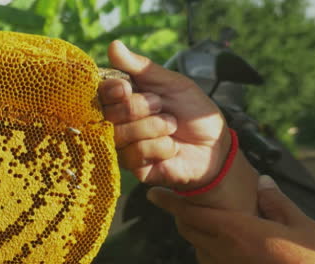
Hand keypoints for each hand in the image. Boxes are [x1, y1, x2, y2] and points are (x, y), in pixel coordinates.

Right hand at [99, 41, 232, 190]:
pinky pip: (134, 154)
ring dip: (153, 127)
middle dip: (138, 108)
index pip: (100, 92)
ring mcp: (123, 145)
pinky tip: (170, 147)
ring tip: (171, 126)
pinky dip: (160, 147)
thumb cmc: (192, 109)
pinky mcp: (132, 166)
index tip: (126, 88)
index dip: (110, 91)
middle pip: (108, 113)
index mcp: (123, 98)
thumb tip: (113, 46)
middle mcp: (117, 121)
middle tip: (161, 106)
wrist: (213, 142)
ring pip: (121, 134)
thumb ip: (141, 67)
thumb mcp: (171, 82)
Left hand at [146, 175, 314, 263]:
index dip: (169, 202)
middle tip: (182, 201)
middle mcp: (222, 252)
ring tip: (204, 218)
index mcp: (236, 232)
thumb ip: (277, 203)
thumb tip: (262, 182)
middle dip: (181, 214)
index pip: (191, 212)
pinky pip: (208, 261)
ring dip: (194, 231)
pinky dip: (206, 248)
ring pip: (196, 246)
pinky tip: (223, 243)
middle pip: (188, 229)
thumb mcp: (302, 226)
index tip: (153, 194)